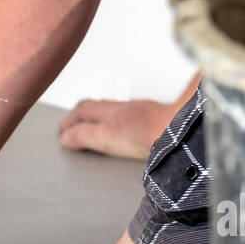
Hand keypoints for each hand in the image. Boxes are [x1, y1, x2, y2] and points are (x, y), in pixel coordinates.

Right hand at [58, 98, 176, 160]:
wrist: (182, 130)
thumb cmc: (150, 133)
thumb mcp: (107, 137)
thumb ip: (86, 136)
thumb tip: (66, 136)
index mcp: (110, 112)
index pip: (83, 111)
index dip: (70, 120)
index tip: (62, 128)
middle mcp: (124, 108)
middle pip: (97, 106)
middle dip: (82, 113)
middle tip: (74, 121)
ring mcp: (141, 112)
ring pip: (114, 109)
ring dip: (101, 115)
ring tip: (96, 123)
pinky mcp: (155, 119)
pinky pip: (130, 116)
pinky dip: (119, 119)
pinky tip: (126, 128)